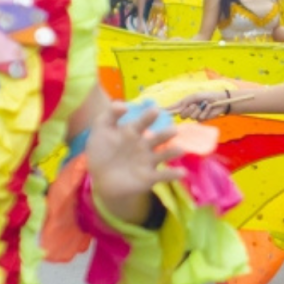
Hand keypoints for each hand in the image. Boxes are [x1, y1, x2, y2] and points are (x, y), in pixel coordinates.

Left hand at [87, 103, 185, 224]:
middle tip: (173, 130)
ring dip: (172, 152)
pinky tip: (182, 173)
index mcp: (133, 133)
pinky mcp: (150, 177)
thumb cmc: (102, 151)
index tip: (155, 110)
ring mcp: (148, 161)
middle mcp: (144, 145)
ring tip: (180, 150)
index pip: (142, 123)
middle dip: (165, 134)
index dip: (148, 117)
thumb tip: (123, 105)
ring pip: (163, 155)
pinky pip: (163, 175)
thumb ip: (109, 115)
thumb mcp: (101, 130)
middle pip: (157, 138)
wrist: (101, 178)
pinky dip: (173, 174)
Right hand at [172, 89, 232, 120]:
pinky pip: (200, 118)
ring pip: (191, 117)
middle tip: (195, 105)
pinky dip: (204, 111)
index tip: (158, 112)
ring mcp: (195, 116)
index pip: (173, 109)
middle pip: (182, 115)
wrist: (220, 100)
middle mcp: (188, 111)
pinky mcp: (202, 119)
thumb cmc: (206, 96)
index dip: (166, 111)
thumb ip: (182, 103)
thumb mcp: (193, 97)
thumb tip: (173, 110)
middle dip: (188, 110)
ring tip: (203, 105)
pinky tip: (208, 108)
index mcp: (184, 104)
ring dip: (197, 110)